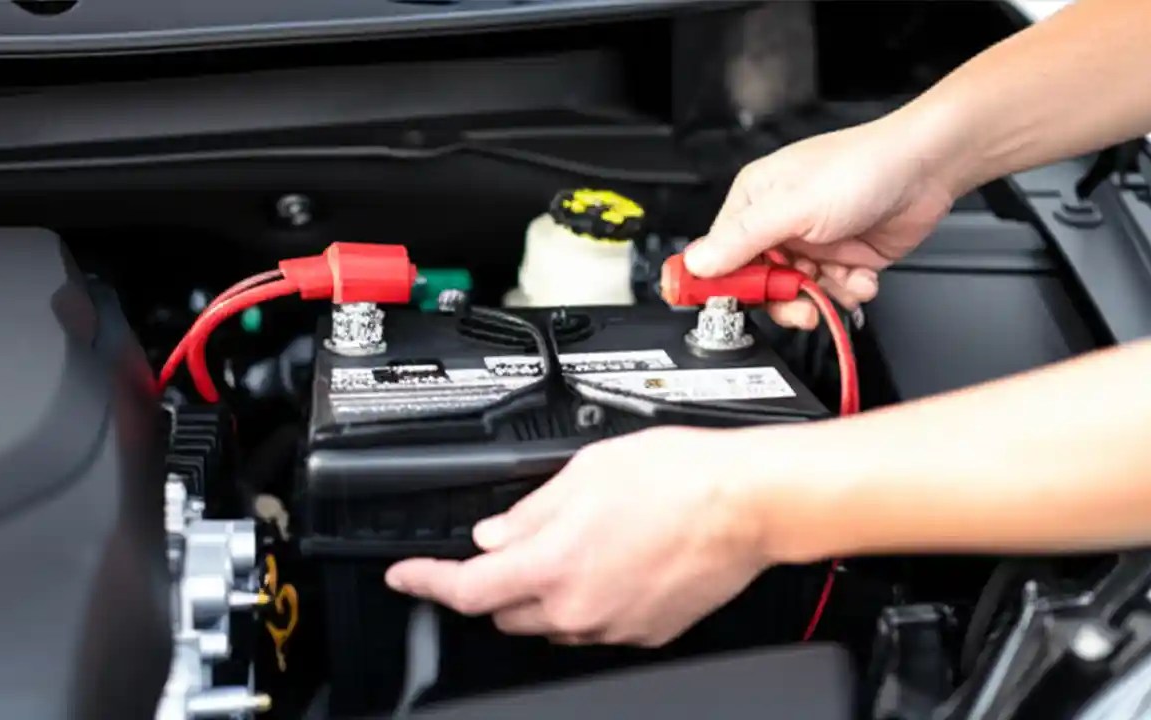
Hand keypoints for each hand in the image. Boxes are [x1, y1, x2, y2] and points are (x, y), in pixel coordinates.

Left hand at [384, 427, 773, 647]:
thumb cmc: (680, 477)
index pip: (465, 588)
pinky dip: (588, 599)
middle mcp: (578, 607)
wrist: (749, 502)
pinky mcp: (647, 633)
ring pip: (550, 622)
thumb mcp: (585, 471)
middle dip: (493, 582)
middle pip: (504, 612)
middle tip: (512, 544)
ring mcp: (614, 626)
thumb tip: (496, 533)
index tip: (407, 578)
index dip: (425, 582)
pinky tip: (612, 560)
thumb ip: (529, 510)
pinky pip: (596, 624)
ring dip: (543, 592)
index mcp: (553, 564)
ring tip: (577, 543)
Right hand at [687, 115, 958, 328]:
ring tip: (839, 285)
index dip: (723, 283)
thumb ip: (742, 239)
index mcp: (755, 201)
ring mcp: (812, 243)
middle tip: (799, 306)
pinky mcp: (842, 260)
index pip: (720, 254)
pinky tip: (860, 276)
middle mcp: (779, 223)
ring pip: (796, 294)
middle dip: (781, 299)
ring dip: (820, 297)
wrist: (927, 168)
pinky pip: (830, 293)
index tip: (726, 306)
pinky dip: (847, 292)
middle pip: (760, 282)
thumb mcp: (792, 206)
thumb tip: (698, 262)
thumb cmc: (863, 167)